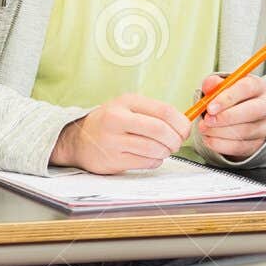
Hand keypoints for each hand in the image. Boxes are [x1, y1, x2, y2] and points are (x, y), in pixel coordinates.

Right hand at [51, 94, 191, 173]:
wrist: (78, 139)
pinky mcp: (112, 161)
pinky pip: (145, 163)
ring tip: (164, 149)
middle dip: (175, 139)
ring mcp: (113, 141)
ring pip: (154, 149)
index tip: (186, 129)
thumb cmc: (110, 122)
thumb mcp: (128, 106)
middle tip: (177, 143)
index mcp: (126, 102)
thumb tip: (184, 124)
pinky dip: (155, 161)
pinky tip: (152, 156)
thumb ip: (154, 112)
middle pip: (160, 131)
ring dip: (166, 151)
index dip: (181, 122)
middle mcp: (117, 120)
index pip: (163, 111)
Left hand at [196, 73, 265, 159]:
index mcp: (258, 86)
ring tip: (204, 128)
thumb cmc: (232, 98)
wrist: (242, 116)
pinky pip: (239, 146)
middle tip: (207, 120)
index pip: (246, 88)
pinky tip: (209, 138)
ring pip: (244, 131)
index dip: (227, 98)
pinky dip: (220, 144)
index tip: (210, 107)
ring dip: (219, 132)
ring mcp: (265, 126)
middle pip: (251, 111)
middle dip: (226, 117)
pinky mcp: (259, 143)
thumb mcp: (223, 86)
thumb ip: (214, 84)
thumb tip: (209, 85)